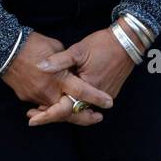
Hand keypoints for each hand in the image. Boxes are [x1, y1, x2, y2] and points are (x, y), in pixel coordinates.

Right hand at [0, 31, 112, 126]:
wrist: (5, 48)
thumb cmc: (35, 44)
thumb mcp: (58, 48)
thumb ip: (68, 62)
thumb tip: (74, 69)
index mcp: (60, 78)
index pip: (82, 92)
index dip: (97, 98)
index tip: (109, 104)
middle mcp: (49, 91)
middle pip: (69, 111)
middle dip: (84, 117)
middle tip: (97, 118)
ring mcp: (36, 96)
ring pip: (55, 111)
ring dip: (68, 113)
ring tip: (82, 113)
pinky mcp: (26, 97)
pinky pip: (42, 105)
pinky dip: (52, 106)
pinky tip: (61, 105)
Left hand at [26, 24, 140, 125]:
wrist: (129, 41)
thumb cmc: (103, 44)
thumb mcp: (79, 50)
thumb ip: (59, 61)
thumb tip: (39, 66)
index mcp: (87, 87)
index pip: (64, 109)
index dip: (47, 115)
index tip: (32, 119)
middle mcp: (97, 96)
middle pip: (72, 113)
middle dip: (52, 116)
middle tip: (34, 115)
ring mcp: (106, 95)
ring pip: (82, 109)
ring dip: (65, 110)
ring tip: (44, 108)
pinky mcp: (111, 91)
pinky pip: (91, 103)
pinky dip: (78, 103)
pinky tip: (65, 98)